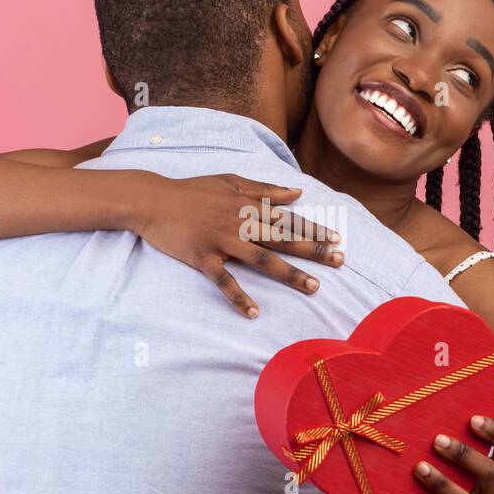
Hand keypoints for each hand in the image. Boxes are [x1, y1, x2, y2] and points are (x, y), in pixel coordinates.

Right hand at [133, 173, 343, 316]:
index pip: (288, 219)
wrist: (153, 200)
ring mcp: (222, 241)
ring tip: (313, 287)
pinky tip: (254, 313)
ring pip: (262, 259)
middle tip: (340, 261)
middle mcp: (240, 223)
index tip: (338, 239)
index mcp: (248, 205)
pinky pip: (224, 280)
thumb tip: (296, 193)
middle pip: (283, 238)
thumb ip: (265, 188)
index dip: (314, 229)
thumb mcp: (231, 180)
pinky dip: (239, 297)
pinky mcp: (202, 258)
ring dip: (290, 273)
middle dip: (314, 249)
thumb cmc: (193, 190)